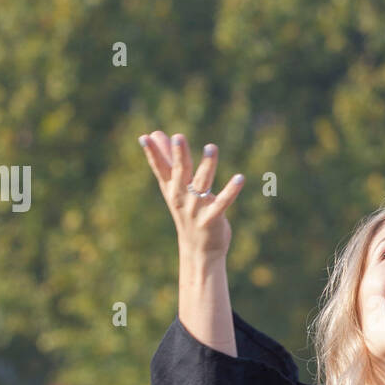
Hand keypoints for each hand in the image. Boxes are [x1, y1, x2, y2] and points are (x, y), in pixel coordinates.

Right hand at [139, 131, 243, 258]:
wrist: (198, 251)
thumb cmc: (187, 213)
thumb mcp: (175, 188)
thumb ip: (167, 160)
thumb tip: (155, 134)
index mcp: (172, 189)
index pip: (160, 168)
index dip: (153, 154)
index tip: (145, 137)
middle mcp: (182, 197)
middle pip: (180, 172)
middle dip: (179, 155)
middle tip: (178, 137)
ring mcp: (196, 209)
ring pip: (202, 184)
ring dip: (207, 166)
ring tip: (211, 147)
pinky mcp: (212, 218)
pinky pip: (222, 202)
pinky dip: (231, 191)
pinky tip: (240, 178)